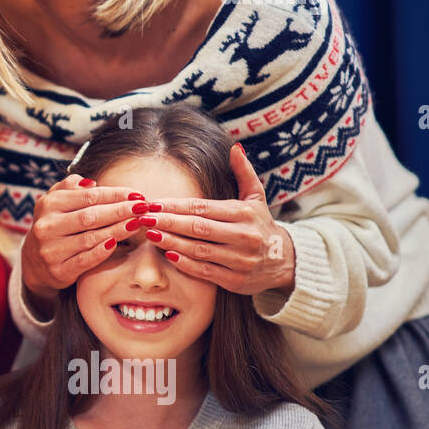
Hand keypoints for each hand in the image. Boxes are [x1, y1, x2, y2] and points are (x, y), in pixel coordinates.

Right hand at [20, 172, 155, 311]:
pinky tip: (118, 243)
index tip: (137, 194)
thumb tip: (93, 183)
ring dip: (118, 230)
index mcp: (48, 205)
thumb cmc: (54, 225)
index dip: (115, 195)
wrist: (34, 261)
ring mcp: (51, 250)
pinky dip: (102, 251)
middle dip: (121, 211)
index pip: (88, 196)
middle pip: (91, 216)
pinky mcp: (58, 270)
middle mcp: (47, 226)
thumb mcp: (55, 202)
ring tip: (137, 223)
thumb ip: (70, 187)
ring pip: (91, 238)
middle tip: (143, 207)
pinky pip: (85, 259)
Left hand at [142, 143, 295, 295]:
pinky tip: (168, 254)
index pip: (202, 207)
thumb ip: (244, 172)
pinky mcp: (236, 280)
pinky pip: (205, 271)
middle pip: (197, 228)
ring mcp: (240, 259)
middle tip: (143, 217)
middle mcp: (243, 235)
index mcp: (244, 213)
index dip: (175, 205)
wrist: (286, 261)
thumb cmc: (261, 225)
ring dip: (171, 241)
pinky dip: (185, 263)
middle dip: (167, 221)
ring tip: (149, 234)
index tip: (152, 203)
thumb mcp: (257, 197)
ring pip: (198, 249)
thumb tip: (235, 147)